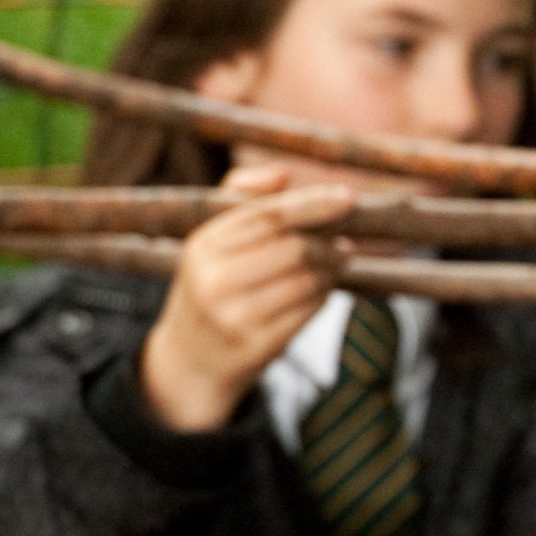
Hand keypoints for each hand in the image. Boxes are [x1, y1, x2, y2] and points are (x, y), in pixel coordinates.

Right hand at [139, 166, 353, 432]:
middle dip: (328, 243)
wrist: (188, 362)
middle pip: (296, 248)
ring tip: (333, 264)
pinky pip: (310, 310)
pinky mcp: (257, 346)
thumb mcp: (211, 243)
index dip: (312, 204)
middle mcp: (214, 281)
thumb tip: (282, 173)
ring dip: (331, 270)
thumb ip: (243, 199)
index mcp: (202, 246)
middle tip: (344, 243)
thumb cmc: (211, 288)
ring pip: (308, 280)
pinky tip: (320, 290)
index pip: (267, 215)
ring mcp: (234, 317)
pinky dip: (324, 295)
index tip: (348, 198)